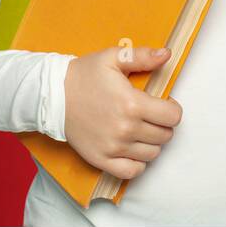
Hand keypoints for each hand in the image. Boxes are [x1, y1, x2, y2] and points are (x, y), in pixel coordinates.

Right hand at [62, 45, 182, 180]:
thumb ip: (143, 56)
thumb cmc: (84, 75)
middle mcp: (125, 129)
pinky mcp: (101, 159)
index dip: (172, 108)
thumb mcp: (114, 57)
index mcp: (132, 104)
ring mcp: (113, 147)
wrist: (53, 95)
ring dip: (152, 142)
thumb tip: (166, 54)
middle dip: (163, 124)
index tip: (163, 103)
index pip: (173, 116)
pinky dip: (138, 163)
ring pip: (152, 154)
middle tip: (151, 115)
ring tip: (141, 129)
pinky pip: (133, 171)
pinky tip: (132, 148)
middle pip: (165, 136)